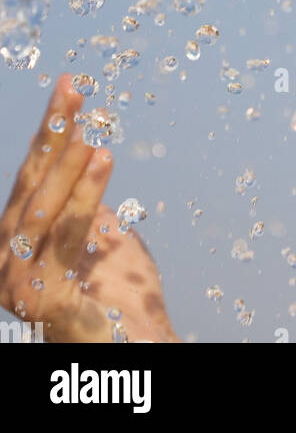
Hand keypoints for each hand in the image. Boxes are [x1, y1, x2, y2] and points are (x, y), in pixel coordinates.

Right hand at [0, 74, 178, 342]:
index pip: (32, 177)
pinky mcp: (42, 302)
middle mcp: (8, 265)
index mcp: (20, 245)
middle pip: (28, 187)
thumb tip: (88, 153)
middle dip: (51, 135)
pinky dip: (81, 199)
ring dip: (66, 168)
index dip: (49, 131)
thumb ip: (89, 203)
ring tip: (93, 132)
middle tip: (74, 90)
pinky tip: (102, 164)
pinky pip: (61, 243)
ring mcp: (19, 286)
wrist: (139, 355)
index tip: (69, 85)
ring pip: (38, 213)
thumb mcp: (105, 237)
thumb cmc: (123, 303)